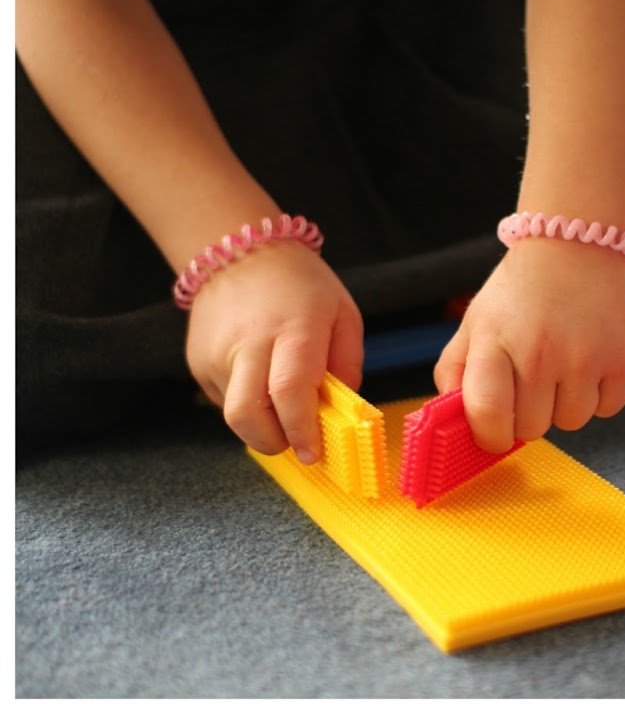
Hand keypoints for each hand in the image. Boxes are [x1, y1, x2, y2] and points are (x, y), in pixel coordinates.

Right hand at [185, 241, 362, 462]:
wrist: (239, 250)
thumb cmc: (302, 286)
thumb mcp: (343, 316)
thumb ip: (348, 367)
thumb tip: (342, 412)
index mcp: (292, 330)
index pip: (289, 392)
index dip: (301, 431)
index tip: (314, 453)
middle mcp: (247, 344)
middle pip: (248, 415)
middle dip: (275, 442)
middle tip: (297, 440)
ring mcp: (215, 354)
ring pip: (234, 416)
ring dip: (261, 428)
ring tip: (282, 409)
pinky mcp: (198, 362)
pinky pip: (225, 401)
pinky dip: (248, 407)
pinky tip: (260, 381)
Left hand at [434, 236, 624, 453]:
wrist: (576, 246)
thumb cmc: (520, 294)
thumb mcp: (476, 323)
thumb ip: (455, 371)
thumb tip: (453, 420)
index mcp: (496, 342)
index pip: (488, 415)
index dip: (490, 436)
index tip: (496, 431)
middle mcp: (541, 353)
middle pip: (533, 428)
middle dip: (530, 413)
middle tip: (534, 378)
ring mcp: (586, 358)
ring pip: (572, 423)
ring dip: (566, 404)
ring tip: (564, 364)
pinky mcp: (624, 361)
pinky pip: (607, 409)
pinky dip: (600, 395)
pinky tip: (591, 361)